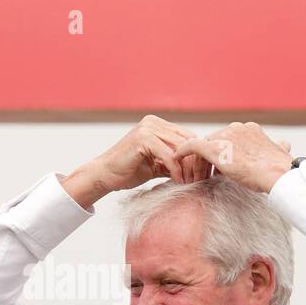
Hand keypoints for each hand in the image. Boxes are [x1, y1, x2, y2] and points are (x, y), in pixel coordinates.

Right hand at [62, 115, 197, 208]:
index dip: (196, 156)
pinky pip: (169, 155)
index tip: (201, 174)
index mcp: (157, 124)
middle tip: (199, 180)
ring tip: (190, 182)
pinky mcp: (143, 138)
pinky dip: (176, 170)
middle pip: (186, 141)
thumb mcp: (157, 164)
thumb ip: (174, 160)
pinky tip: (178, 181)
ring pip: (180, 148)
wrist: (104, 176)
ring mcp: (147, 128)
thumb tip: (199, 168)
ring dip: (188, 167)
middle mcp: (153, 122)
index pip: (188, 136)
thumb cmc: (128, 171)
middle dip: (195, 162)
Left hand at [174, 122, 293, 193]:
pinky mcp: (214, 147)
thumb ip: (277, 147)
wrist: (278, 174)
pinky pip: (192, 146)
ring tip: (195, 177)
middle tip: (204, 177)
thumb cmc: (280, 169)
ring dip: (198, 161)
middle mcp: (236, 128)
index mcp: (250, 129)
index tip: (219, 169)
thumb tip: (284, 146)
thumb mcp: (280, 153)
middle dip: (209, 159)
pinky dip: (182, 151)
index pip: (228, 139)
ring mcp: (225, 136)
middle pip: (214, 142)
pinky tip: (175, 159)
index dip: (222, 154)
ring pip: (204, 146)